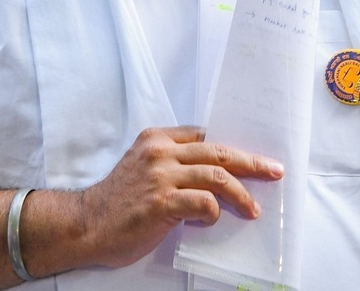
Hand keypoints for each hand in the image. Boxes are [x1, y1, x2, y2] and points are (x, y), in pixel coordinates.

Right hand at [76, 126, 282, 268]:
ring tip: (253, 208)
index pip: (205, 135)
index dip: (234, 146)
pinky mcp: (162, 203)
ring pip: (217, 176)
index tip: (254, 156)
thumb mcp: (143, 167)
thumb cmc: (118, 201)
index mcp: (157, 139)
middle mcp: (160, 152)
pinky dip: (214, 213)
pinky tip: (210, 220)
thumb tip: (216, 173)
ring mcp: (160, 177)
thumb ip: (173, 163)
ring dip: (241, 194)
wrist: (86, 224)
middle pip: (219, 151)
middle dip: (252, 162)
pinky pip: (204, 203)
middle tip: (273, 171)